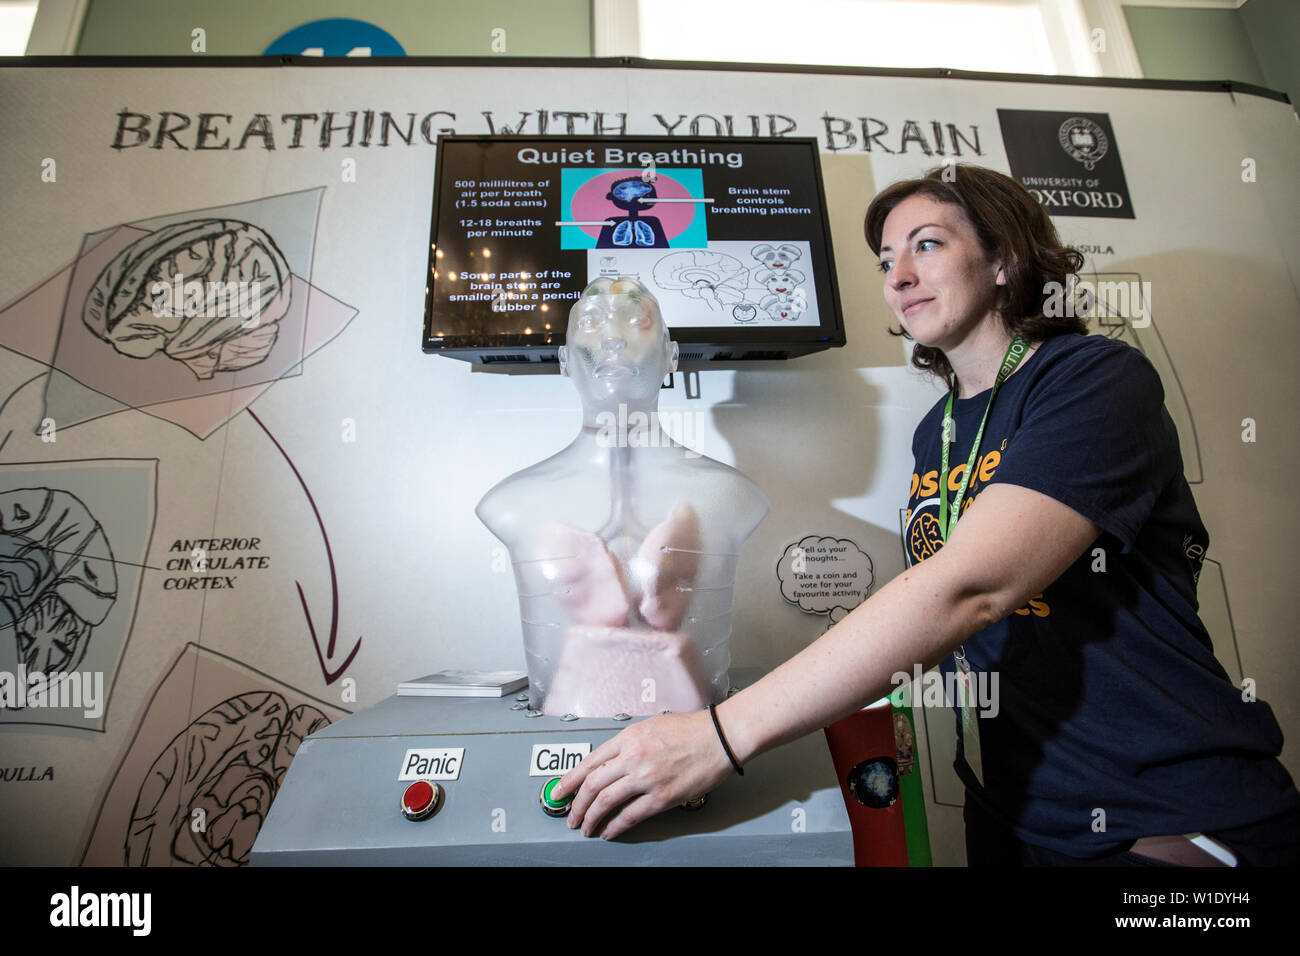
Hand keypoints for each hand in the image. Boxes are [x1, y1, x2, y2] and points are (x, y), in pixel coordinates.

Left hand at [551, 709, 734, 839]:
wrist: (719, 737)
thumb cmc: (691, 729)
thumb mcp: (650, 726)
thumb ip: (628, 743)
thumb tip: (610, 762)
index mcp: (628, 738)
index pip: (589, 762)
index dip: (570, 780)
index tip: (561, 791)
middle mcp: (632, 757)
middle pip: (591, 785)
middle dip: (575, 804)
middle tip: (569, 814)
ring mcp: (646, 778)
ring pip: (605, 802)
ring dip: (590, 818)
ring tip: (585, 827)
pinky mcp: (661, 797)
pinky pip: (630, 816)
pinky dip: (615, 827)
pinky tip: (609, 831)